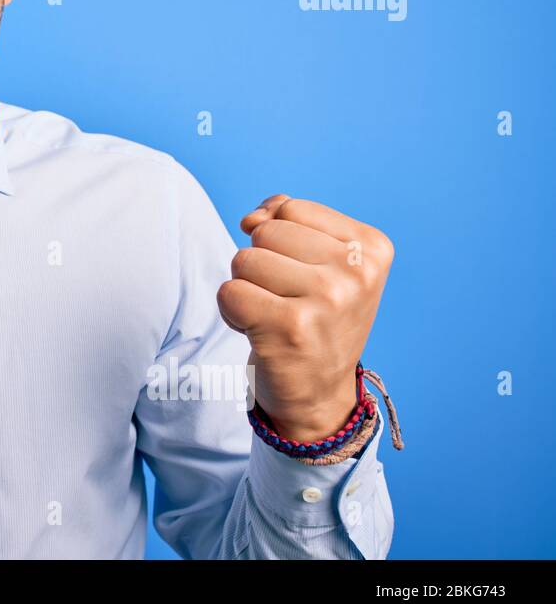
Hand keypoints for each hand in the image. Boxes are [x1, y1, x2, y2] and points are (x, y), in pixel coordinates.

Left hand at [216, 194, 393, 442]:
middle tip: (288, 302)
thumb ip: (286, 219)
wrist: (320, 394)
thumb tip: (253, 217)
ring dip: (247, 289)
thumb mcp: (319, 260)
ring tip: (275, 317)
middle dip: (262, 266)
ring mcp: (328, 300)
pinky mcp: (292, 328)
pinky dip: (232, 313)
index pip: (290, 209)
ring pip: (244, 260)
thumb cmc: (313, 318)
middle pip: (265, 233)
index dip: (280, 241)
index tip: (304, 277)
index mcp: (372, 247)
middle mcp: (357, 272)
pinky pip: (230, 292)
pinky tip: (260, 332)